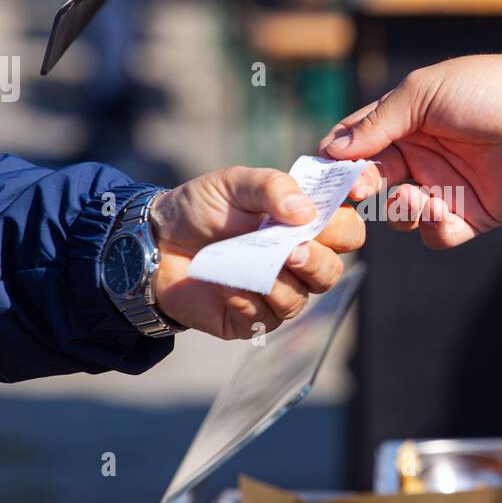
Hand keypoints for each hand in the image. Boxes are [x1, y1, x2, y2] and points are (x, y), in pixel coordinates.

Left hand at [147, 167, 363, 338]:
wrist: (154, 241)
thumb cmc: (200, 208)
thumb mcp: (234, 183)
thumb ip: (272, 187)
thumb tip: (307, 212)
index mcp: (303, 226)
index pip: (347, 232)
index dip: (346, 225)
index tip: (332, 216)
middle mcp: (297, 263)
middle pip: (332, 272)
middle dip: (317, 262)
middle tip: (293, 250)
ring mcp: (275, 293)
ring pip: (300, 299)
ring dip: (279, 283)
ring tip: (252, 265)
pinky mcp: (250, 320)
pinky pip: (264, 319)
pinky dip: (248, 302)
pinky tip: (228, 288)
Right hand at [318, 53, 501, 248]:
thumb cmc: (484, 91)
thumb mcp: (421, 95)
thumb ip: (376, 125)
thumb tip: (332, 150)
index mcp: (403, 125)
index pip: (358, 146)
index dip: (338, 161)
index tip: (324, 174)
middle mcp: (419, 158)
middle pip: (373, 184)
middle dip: (362, 190)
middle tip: (361, 191)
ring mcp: (443, 188)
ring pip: (402, 216)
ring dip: (401, 212)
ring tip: (415, 199)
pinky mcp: (470, 215)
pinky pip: (438, 235)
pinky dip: (433, 229)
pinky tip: (440, 211)